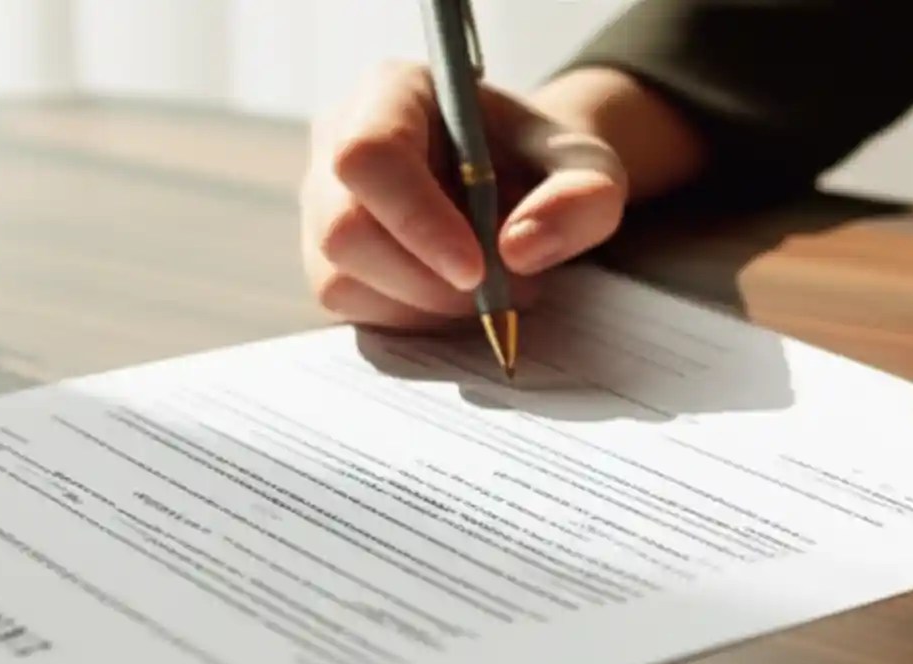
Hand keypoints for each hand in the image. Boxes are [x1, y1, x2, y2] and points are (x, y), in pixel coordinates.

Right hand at [299, 62, 627, 329]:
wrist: (522, 185)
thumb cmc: (545, 165)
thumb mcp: (589, 169)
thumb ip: (580, 198)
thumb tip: (519, 249)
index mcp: (392, 93)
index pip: (368, 156)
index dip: (415, 220)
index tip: (476, 270)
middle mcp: (337, 144)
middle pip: (344, 230)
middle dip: (430, 281)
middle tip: (506, 287)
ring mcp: (322, 207)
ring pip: (341, 281)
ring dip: (428, 307)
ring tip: (494, 287)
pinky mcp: (329, 263)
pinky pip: (354, 312)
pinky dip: (415, 322)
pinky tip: (458, 298)